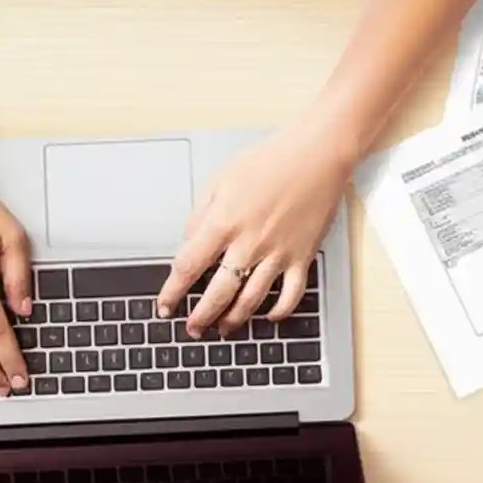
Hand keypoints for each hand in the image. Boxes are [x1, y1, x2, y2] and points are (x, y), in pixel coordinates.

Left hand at [156, 125, 351, 336]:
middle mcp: (249, 243)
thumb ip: (200, 215)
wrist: (317, 154)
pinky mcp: (302, 256)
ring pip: (251, 300)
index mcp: (224, 222)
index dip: (172, 292)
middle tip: (192, 328)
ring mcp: (278, 253)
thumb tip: (188, 244)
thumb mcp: (220, 179)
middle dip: (201, 316)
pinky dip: (279, 310)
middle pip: (218, 293)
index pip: (188, 266)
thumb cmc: (270, 160)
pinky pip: (291, 294)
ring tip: (223, 328)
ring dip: (234, 319)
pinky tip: (268, 315)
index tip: (165, 306)